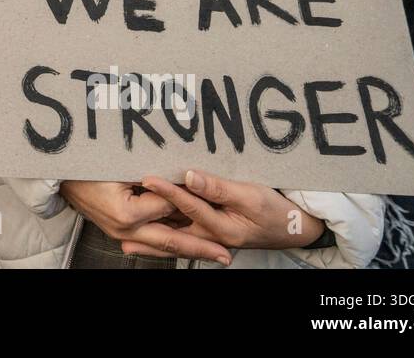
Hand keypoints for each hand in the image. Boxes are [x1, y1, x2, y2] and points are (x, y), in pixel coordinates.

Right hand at [59, 179, 232, 264]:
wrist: (60, 176)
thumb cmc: (88, 165)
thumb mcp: (121, 166)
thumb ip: (152, 178)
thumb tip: (182, 185)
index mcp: (127, 214)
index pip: (171, 208)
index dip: (191, 199)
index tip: (214, 197)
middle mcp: (126, 230)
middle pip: (172, 241)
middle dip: (201, 249)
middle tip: (226, 256)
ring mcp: (121, 233)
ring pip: (163, 246)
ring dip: (189, 250)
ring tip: (213, 255)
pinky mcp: (120, 232)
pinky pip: (150, 242)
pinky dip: (171, 244)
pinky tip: (187, 245)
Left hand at [137, 170, 324, 252]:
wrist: (294, 228)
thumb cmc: (276, 210)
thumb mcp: (251, 195)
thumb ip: (218, 188)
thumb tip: (190, 177)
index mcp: (221, 228)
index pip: (187, 206)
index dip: (166, 191)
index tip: (146, 178)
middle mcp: (211, 236)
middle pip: (173, 229)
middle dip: (147, 228)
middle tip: (119, 223)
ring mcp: (209, 236)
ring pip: (175, 233)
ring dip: (151, 233)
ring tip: (125, 234)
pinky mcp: (210, 232)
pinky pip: (184, 231)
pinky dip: (165, 230)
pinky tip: (150, 227)